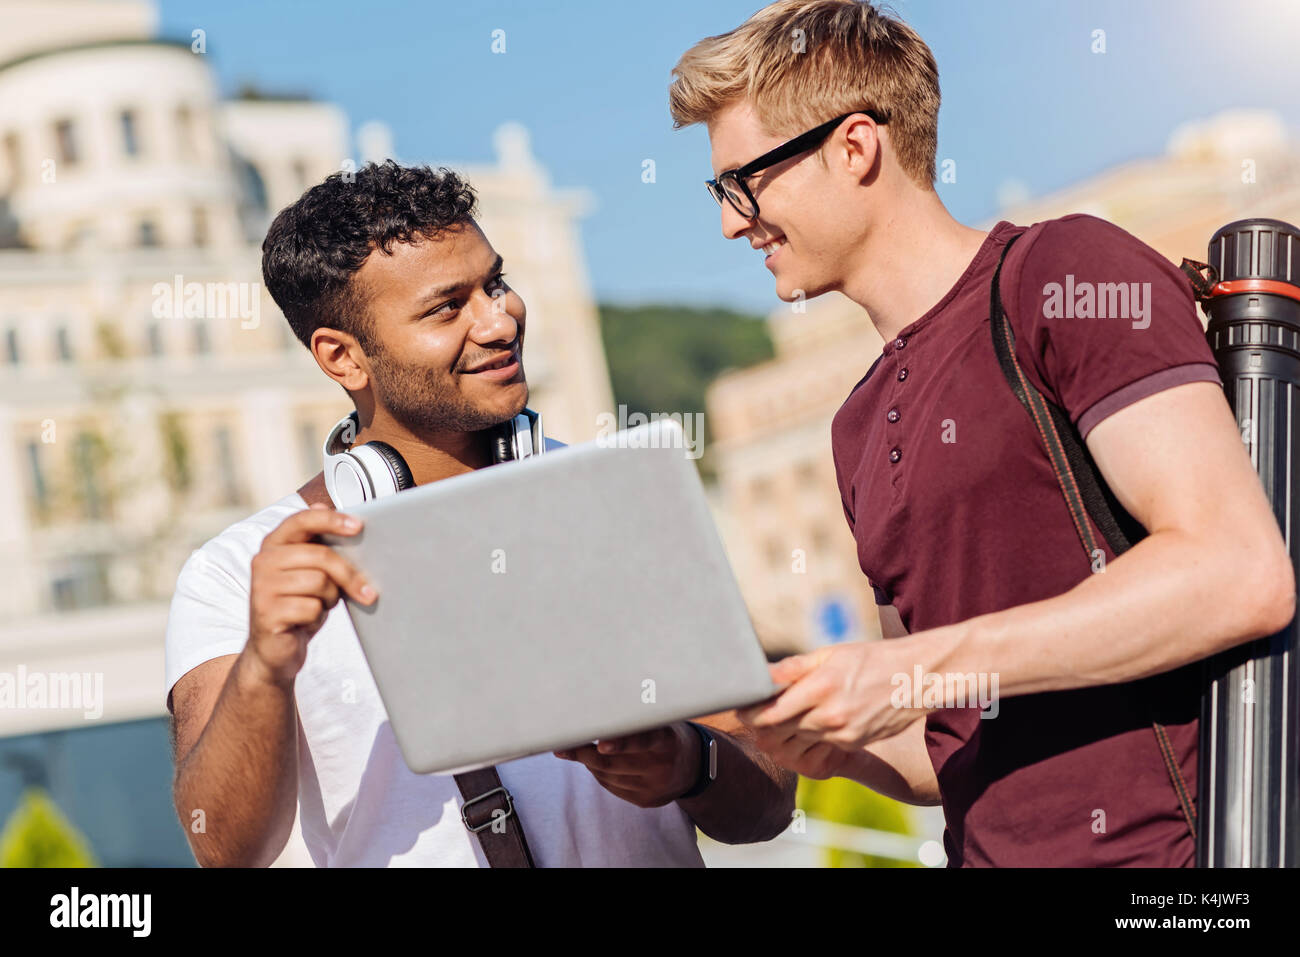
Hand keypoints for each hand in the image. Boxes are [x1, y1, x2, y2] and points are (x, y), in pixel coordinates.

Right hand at [247, 503, 375, 686]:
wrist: (275, 649)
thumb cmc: (299, 604)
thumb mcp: (312, 572)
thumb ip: (320, 545)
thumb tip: (336, 511)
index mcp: (273, 544)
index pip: (302, 520)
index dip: (330, 520)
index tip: (358, 526)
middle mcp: (263, 561)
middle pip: (321, 557)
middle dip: (348, 575)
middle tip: (367, 592)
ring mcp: (262, 587)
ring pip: (319, 582)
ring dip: (330, 598)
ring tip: (320, 605)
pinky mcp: (266, 612)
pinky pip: (311, 608)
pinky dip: (317, 617)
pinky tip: (306, 621)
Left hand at [553, 722, 699, 807]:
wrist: (693, 766)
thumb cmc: (667, 732)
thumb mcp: (660, 719)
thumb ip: (636, 714)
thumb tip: (596, 705)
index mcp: (667, 740)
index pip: (644, 741)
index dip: (622, 743)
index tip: (601, 744)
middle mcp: (662, 767)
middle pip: (614, 763)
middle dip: (585, 753)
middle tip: (563, 744)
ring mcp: (654, 788)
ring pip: (608, 776)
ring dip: (588, 762)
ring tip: (577, 748)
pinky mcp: (646, 801)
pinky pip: (612, 787)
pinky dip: (599, 774)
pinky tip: (596, 762)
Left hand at [735, 640, 927, 776]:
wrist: (916, 679)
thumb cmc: (870, 659)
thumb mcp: (830, 654)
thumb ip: (793, 668)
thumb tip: (760, 675)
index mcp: (820, 688)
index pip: (770, 713)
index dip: (750, 713)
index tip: (741, 706)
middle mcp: (829, 717)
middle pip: (778, 731)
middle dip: (762, 724)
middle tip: (751, 711)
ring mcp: (841, 735)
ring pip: (796, 741)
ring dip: (783, 732)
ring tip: (777, 716)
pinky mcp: (852, 745)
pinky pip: (818, 746)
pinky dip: (807, 736)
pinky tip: (807, 721)